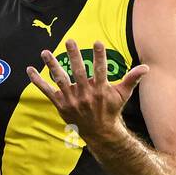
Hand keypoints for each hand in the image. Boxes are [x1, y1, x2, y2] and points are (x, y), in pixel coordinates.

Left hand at [26, 38, 148, 144]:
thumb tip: (146, 67)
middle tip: (69, 41)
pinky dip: (37, 81)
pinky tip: (29, 69)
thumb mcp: (122, 95)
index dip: (99, 56)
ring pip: (60, 79)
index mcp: (100, 90)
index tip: (97, 42)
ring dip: (52, 65)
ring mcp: (71, 99)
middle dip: (74, 56)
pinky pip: (47, 91)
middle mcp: (85, 94)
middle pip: (78, 71)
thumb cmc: (111, 110)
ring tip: (45, 52)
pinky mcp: (60, 104)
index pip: (100, 70)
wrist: (100, 133)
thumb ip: (132, 79)